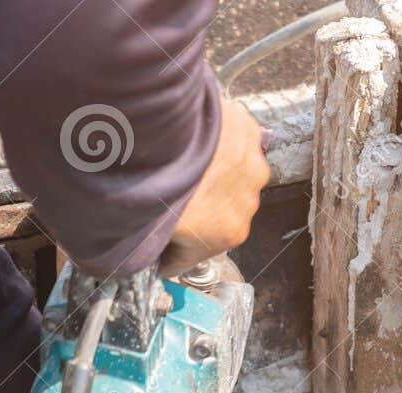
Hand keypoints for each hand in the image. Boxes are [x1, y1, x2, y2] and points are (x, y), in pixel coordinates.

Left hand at [159, 101, 270, 276]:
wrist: (166, 125)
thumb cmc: (156, 181)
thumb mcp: (148, 230)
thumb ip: (158, 248)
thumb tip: (150, 257)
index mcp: (229, 234)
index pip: (197, 250)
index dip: (174, 245)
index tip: (158, 237)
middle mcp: (249, 204)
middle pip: (220, 213)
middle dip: (199, 209)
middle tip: (170, 194)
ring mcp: (253, 166)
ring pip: (232, 177)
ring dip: (214, 175)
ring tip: (186, 164)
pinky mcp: (251, 134)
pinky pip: (237, 145)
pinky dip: (222, 145)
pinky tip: (200, 141)